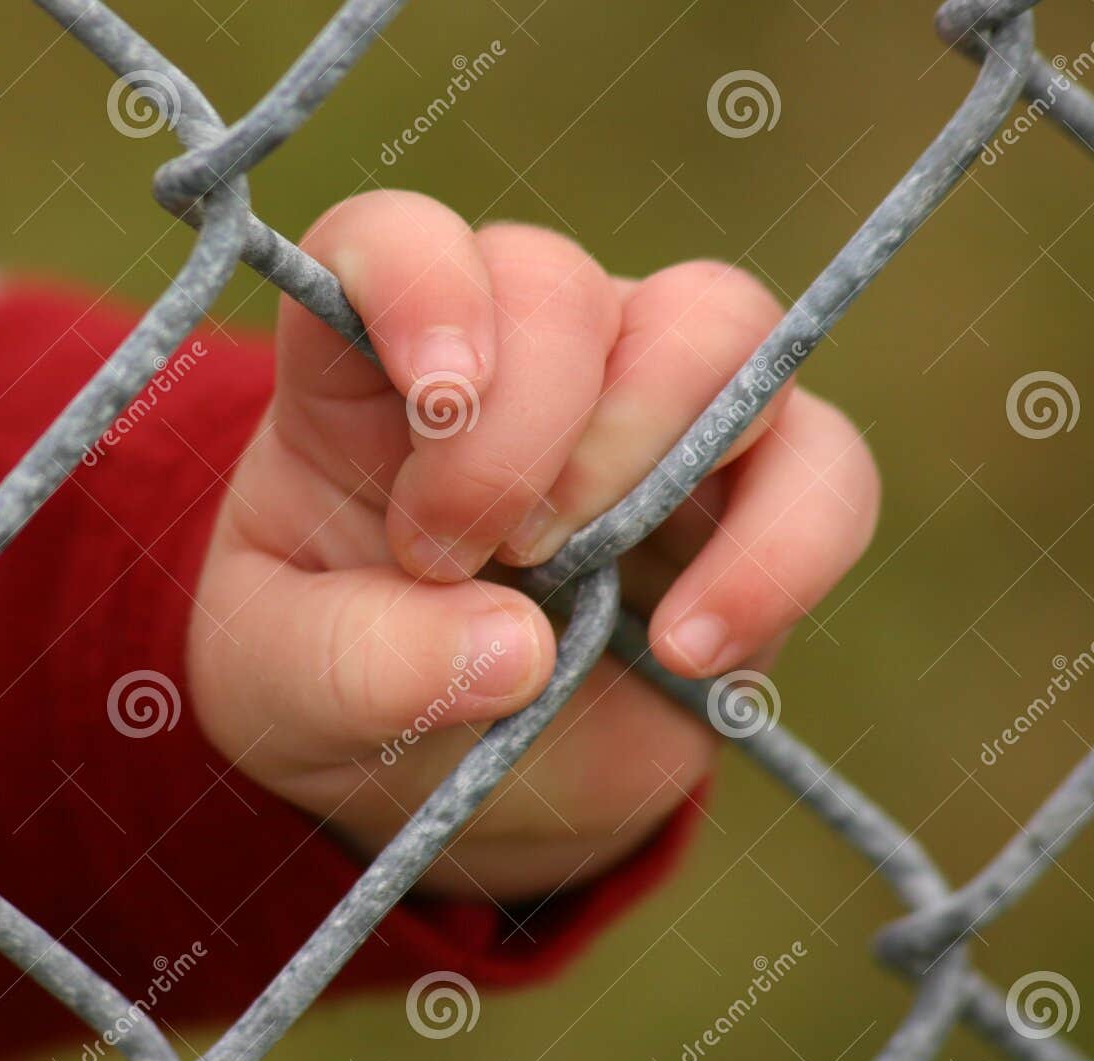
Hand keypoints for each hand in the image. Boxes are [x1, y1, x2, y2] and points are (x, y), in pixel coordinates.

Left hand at [187, 190, 877, 900]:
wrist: (445, 771)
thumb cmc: (340, 691)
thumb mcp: (284, 690)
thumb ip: (356, 664)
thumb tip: (514, 647)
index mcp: (363, 372)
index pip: (394, 241)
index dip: (422, 280)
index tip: (439, 395)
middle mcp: (513, 358)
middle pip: (555, 281)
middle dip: (522, 420)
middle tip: (474, 553)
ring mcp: (643, 415)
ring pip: (715, 322)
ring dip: (650, 440)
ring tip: (574, 578)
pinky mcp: (749, 499)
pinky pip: (823, 468)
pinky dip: (782, 548)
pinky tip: (696, 650)